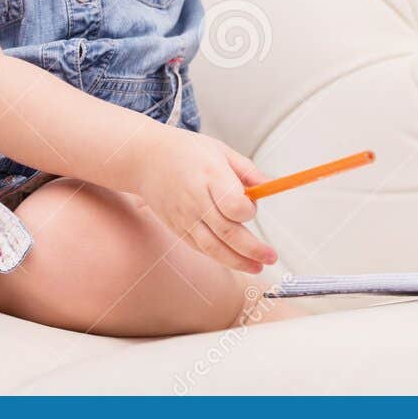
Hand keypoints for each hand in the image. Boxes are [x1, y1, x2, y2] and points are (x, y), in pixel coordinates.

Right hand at [130, 125, 278, 273]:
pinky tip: (236, 260)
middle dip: (252, 249)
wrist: (146, 158)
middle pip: (227, 231)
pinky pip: (200, 248)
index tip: (252, 206)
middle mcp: (196, 199)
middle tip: (271, 257)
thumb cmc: (188, 152)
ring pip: (213, 247)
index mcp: (209, 175)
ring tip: (257, 268)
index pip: (233, 204)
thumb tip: (270, 186)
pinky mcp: (177, 228)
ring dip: (238, 262)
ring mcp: (184, 217)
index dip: (248, 210)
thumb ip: (247, 170)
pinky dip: (219, 257)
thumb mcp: (221, 151)